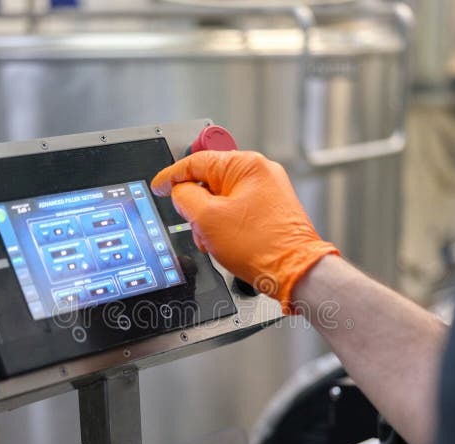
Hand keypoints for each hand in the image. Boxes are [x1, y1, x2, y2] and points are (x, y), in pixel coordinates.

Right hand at [151, 150, 337, 309]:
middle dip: (198, 208)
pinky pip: (237, 211)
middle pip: (209, 182)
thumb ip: (185, 197)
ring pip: (222, 200)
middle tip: (198, 227)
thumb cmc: (261, 246)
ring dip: (211, 222)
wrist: (294, 271)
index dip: (172, 176)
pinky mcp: (271, 210)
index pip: (196, 161)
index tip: (160, 185)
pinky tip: (229, 244)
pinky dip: (226, 227)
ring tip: (218, 241)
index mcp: (246, 165)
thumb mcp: (207, 219)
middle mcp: (261, 173)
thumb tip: (179, 191)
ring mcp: (268, 191)